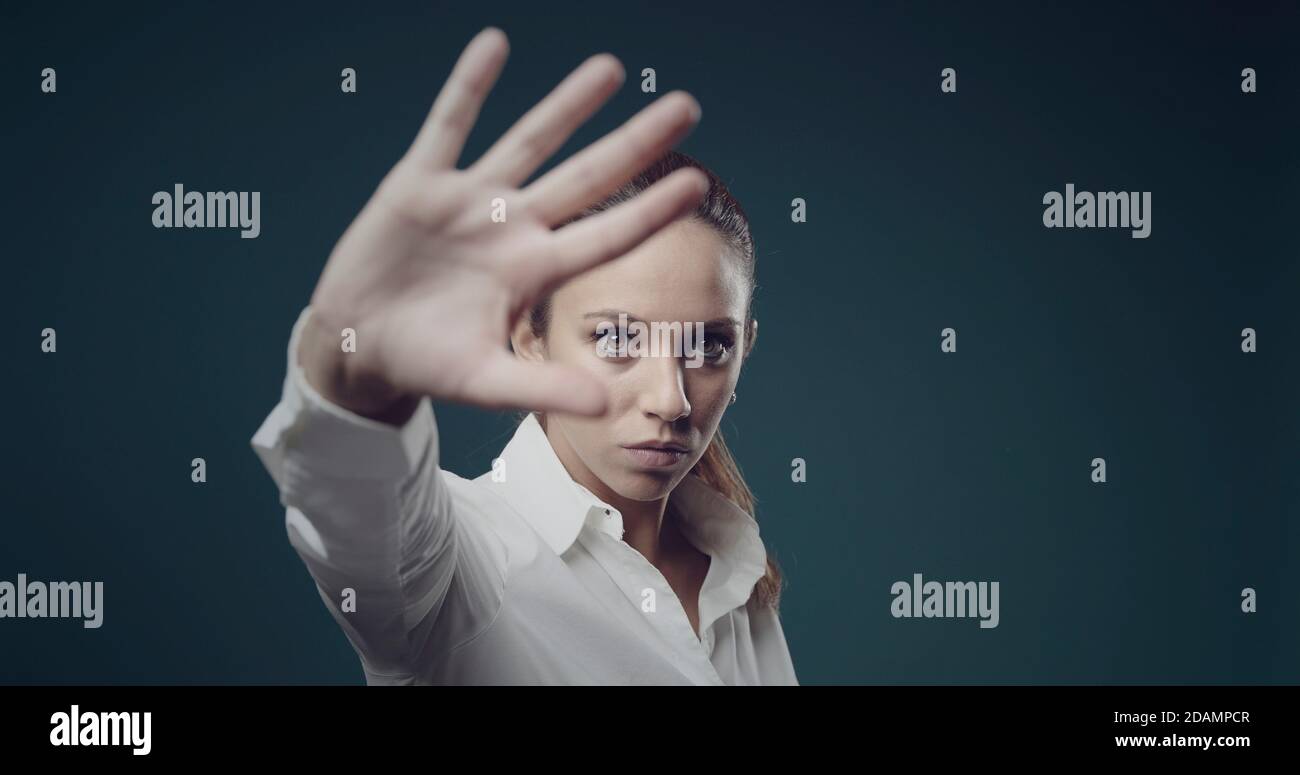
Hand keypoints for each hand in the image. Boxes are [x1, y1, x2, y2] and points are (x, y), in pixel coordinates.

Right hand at [301, 27, 706, 421]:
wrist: (360, 347)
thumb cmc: (428, 365)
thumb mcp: (485, 382)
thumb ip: (542, 387)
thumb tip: (606, 404)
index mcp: (534, 272)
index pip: (607, 235)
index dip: (650, 209)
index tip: (697, 182)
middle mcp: (512, 228)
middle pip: (586, 176)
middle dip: (635, 142)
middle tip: (687, 105)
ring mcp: (469, 202)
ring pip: (529, 141)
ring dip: (569, 105)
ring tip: (613, 68)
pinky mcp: (418, 184)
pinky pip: (447, 125)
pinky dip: (468, 87)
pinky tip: (495, 43)